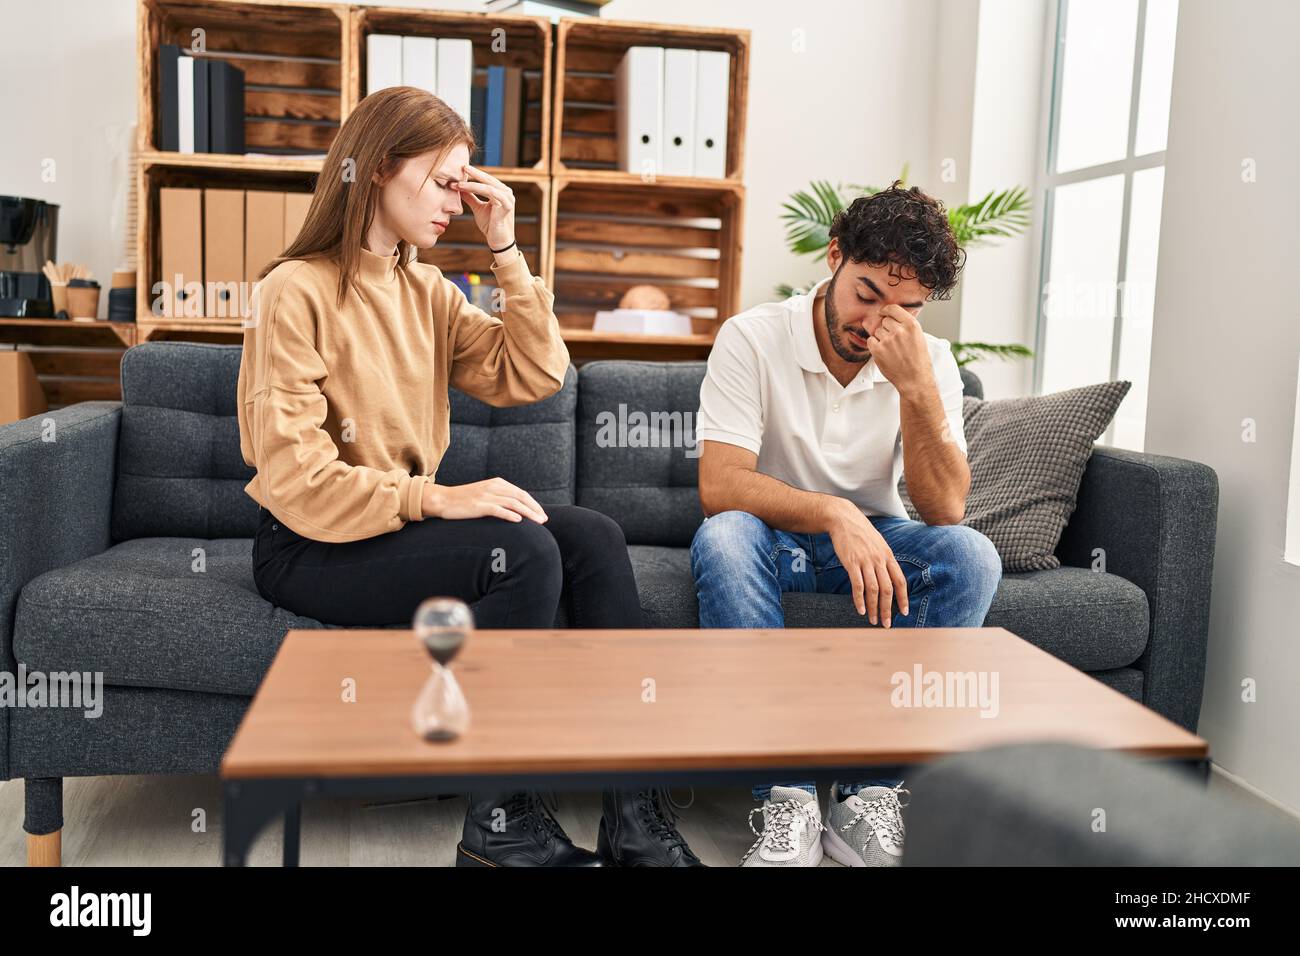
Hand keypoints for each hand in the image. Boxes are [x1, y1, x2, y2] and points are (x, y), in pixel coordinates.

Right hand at [423, 477, 546, 522]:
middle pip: (520, 497)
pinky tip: (519, 521)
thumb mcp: (484, 494)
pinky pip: (497, 509)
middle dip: (534, 509)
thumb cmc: (464, 500)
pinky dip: (509, 515)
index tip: (542, 514)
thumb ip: (499, 498)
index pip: (521, 493)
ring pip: (513, 503)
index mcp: (497, 483)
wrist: (443, 499)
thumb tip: (516, 510)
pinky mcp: (479, 505)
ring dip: (528, 513)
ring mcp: (486, 495)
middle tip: (544, 520)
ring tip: (537, 522)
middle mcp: (494, 487)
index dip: (533, 504)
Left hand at [453, 164, 515, 251]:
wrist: (498, 241)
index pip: (487, 179)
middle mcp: (506, 193)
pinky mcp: (507, 205)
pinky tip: (464, 189)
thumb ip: (470, 197)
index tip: (459, 170)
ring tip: (458, 183)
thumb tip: (458, 187)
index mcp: (501, 192)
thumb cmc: (490, 225)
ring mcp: (508, 198)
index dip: (474, 174)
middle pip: (488, 178)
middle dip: (474, 173)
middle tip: (461, 167)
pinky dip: (476, 189)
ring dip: (471, 183)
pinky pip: (490, 193)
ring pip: (488, 185)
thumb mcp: (478, 208)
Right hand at [823, 497, 908, 626]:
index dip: (903, 598)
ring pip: (873, 590)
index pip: (900, 581)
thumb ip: (884, 560)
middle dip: (888, 609)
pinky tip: (860, 609)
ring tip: (874, 620)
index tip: (904, 612)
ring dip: (874, 608)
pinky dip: (859, 599)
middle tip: (887, 624)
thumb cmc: (860, 533)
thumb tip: (889, 577)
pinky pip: (857, 585)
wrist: (843, 519)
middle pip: (888, 589)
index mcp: (888, 556)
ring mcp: (865, 561)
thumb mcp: (878, 544)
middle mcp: (879, 560)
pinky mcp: (851, 562)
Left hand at [867, 304, 933, 394]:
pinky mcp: (877, 350)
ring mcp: (887, 340)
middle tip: (893, 341)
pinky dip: (874, 346)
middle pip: (884, 321)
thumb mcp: (919, 337)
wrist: (915, 379)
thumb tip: (893, 316)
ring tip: (891, 350)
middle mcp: (899, 331)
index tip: (882, 312)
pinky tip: (884, 353)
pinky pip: (870, 340)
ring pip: (877, 331)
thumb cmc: (918, 360)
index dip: (886, 310)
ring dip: (881, 338)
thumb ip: (906, 325)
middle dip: (886, 328)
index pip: (893, 309)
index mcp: (911, 325)